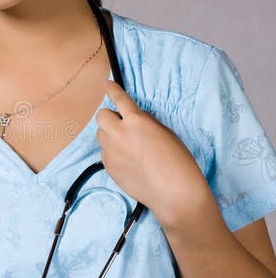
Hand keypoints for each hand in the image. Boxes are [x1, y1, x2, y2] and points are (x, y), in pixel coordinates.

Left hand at [95, 80, 209, 227]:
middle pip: (101, 116)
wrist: (174, 192)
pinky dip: (112, 152)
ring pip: (101, 135)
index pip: (119, 99)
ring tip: (128, 146)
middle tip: (123, 125)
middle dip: (110, 117)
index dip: (112, 90)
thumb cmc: (177, 162)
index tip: (107, 85)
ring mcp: (111, 152)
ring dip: (110, 135)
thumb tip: (132, 117)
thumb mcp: (165, 133)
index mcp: (137, 121)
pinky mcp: (108, 167)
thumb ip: (144, 122)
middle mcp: (119, 134)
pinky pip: (104, 153)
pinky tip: (128, 161)